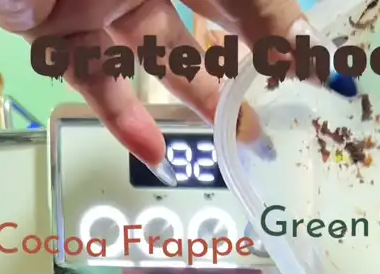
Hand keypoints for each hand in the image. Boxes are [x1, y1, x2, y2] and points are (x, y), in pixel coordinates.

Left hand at [0, 0, 309, 177]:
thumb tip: (307, 46)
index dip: (282, 28)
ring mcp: (106, 0)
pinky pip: (98, 80)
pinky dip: (126, 119)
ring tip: (234, 143)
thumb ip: (252, 4)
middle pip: (210, 25)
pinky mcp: (63, 30)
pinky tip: (157, 152)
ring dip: (197, 102)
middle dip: (245, 70)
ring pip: (159, 57)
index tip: (316, 73)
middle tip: (278, 114)